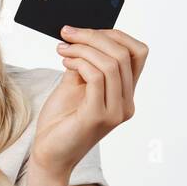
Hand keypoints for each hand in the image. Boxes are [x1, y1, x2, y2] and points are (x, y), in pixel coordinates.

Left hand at [30, 26, 147, 175]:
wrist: (49, 154)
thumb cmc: (61, 121)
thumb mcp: (75, 84)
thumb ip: (86, 63)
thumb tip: (83, 35)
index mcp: (125, 94)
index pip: (137, 53)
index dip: (115, 35)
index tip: (87, 31)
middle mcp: (126, 104)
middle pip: (124, 54)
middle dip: (94, 36)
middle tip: (68, 33)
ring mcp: (115, 112)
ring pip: (112, 63)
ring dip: (83, 48)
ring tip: (63, 49)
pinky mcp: (98, 117)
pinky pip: (97, 77)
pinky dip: (80, 62)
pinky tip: (65, 62)